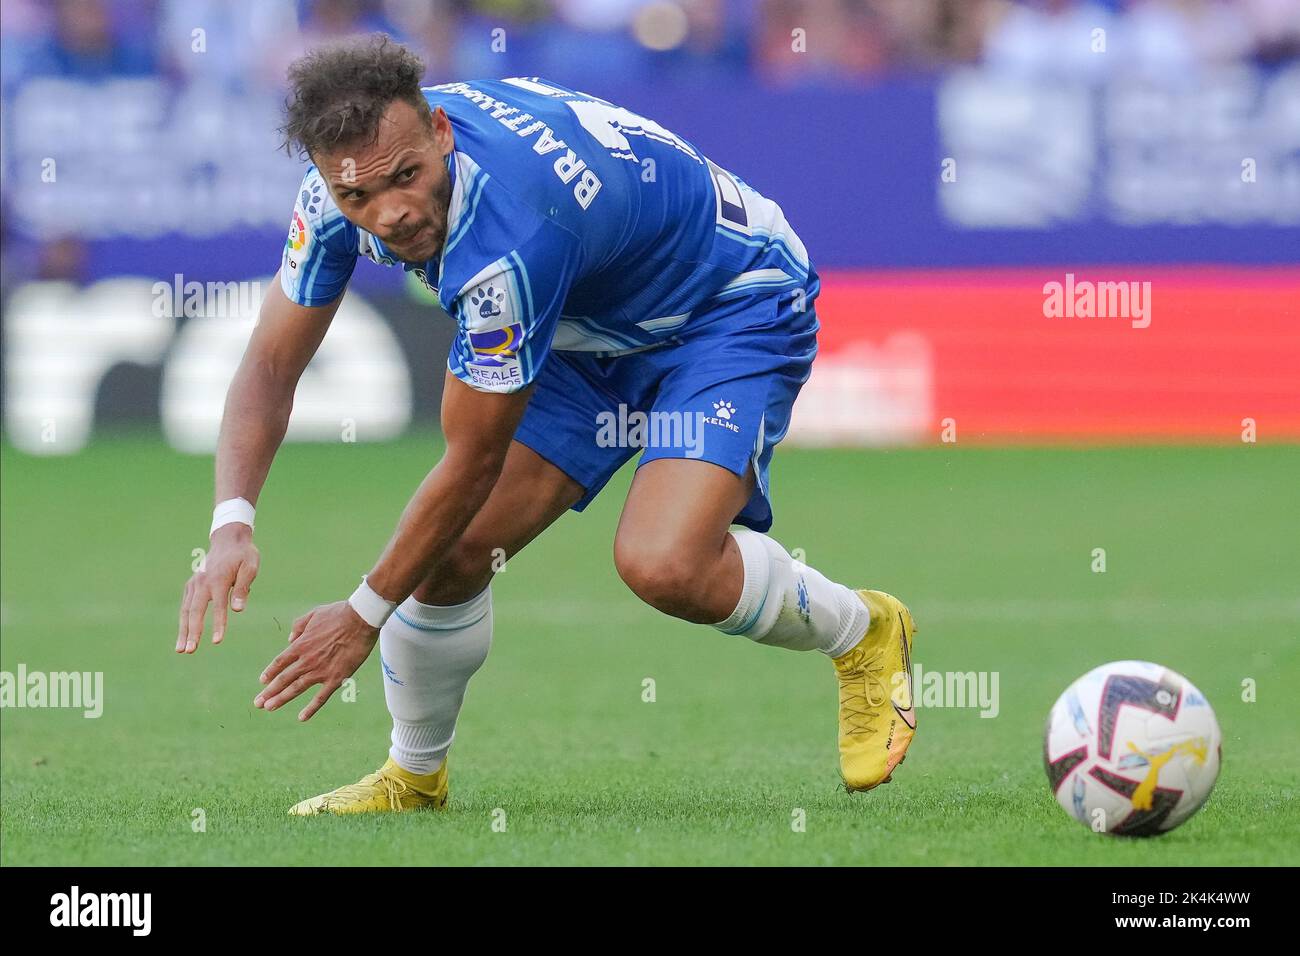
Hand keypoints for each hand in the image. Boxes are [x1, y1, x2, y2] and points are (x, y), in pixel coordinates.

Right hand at [177, 524, 259, 652]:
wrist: (229, 540)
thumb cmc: (243, 556)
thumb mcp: (250, 568)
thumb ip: (242, 588)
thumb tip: (238, 610)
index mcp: (219, 579)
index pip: (218, 606)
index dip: (218, 624)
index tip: (217, 641)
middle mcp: (203, 582)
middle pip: (195, 611)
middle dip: (192, 632)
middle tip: (189, 650)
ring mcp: (194, 583)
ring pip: (186, 610)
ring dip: (183, 630)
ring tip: (181, 650)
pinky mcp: (191, 585)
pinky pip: (186, 605)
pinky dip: (183, 621)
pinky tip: (183, 636)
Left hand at [253, 601, 377, 720]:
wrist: (361, 619)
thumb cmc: (339, 613)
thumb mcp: (314, 613)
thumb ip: (298, 626)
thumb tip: (289, 639)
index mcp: (301, 644)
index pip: (280, 662)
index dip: (270, 673)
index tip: (262, 682)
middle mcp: (307, 660)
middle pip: (283, 678)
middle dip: (269, 692)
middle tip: (258, 703)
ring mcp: (321, 670)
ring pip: (296, 688)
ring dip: (281, 699)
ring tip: (269, 708)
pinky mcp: (336, 678)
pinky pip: (321, 697)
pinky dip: (311, 708)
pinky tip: (301, 718)